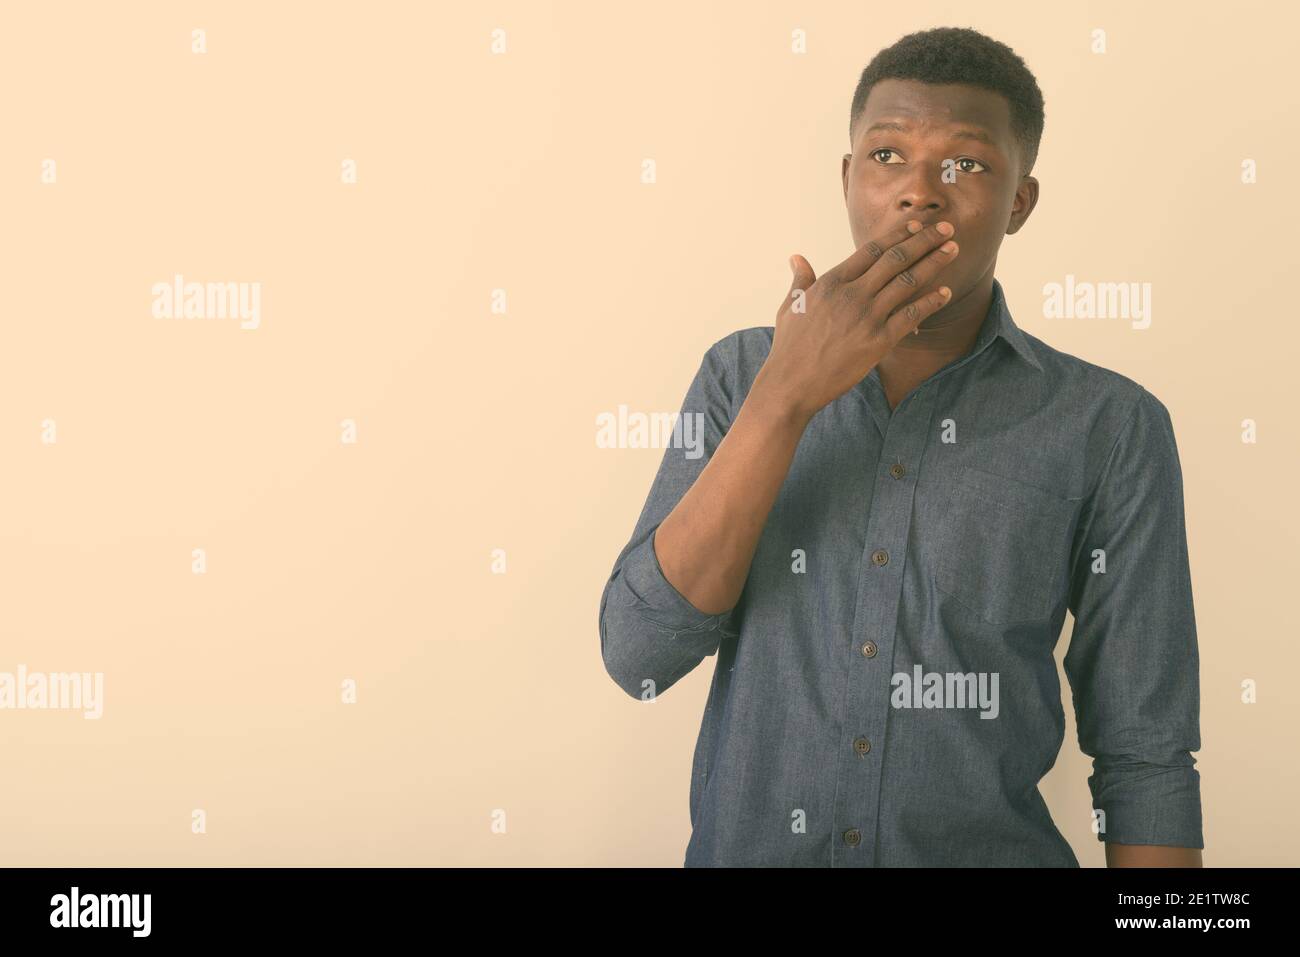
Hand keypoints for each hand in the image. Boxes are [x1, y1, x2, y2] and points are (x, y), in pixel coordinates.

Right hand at [753, 219, 958, 420]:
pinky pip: (911, 315)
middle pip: (896, 259)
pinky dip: (931, 302)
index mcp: (832, 282)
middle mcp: (852, 294)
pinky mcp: (879, 340)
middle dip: (924, 240)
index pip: (871, 250)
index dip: (897, 234)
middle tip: (946, 229)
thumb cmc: (789, 346)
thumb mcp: (791, 306)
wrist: (792, 382)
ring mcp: (867, 316)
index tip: (915, 224)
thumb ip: (800, 280)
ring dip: (934, 262)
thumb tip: (796, 258)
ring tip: (952, 249)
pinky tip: (946, 292)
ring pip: (908, 281)